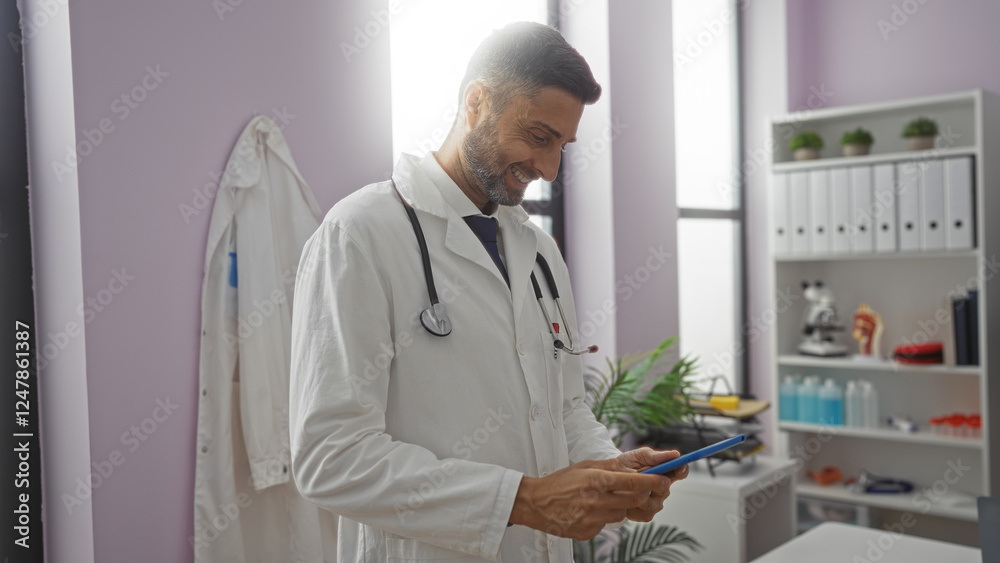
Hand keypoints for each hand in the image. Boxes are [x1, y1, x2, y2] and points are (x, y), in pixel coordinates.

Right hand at [508, 458, 670, 540]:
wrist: (535, 503)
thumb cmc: (561, 482)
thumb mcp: (585, 466)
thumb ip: (611, 467)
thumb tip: (636, 467)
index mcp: (595, 480)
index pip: (633, 482)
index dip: (653, 481)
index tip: (664, 480)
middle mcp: (595, 500)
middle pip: (634, 501)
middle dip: (643, 495)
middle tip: (644, 490)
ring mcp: (591, 519)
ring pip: (621, 515)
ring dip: (620, 507)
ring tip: (603, 499)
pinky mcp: (587, 532)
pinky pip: (606, 525)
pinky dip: (603, 518)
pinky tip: (589, 511)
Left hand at [615, 447, 686, 521]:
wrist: (609, 479)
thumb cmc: (626, 464)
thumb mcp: (638, 456)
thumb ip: (655, 456)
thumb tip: (675, 454)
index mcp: (664, 471)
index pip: (681, 471)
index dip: (682, 469)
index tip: (679, 466)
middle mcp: (663, 488)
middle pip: (666, 489)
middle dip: (650, 482)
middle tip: (637, 475)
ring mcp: (656, 503)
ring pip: (654, 504)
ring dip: (638, 495)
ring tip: (625, 488)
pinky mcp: (646, 514)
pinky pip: (645, 514)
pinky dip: (633, 508)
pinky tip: (624, 500)